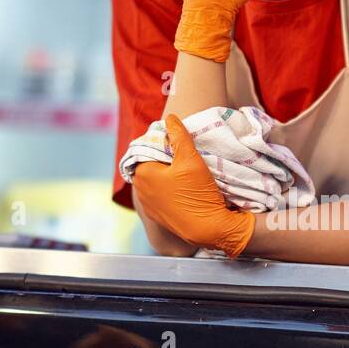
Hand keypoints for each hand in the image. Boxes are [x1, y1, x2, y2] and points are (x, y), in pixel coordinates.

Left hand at [131, 115, 254, 256]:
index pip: (149, 147)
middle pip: (152, 165)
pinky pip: (162, 197)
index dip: (165, 143)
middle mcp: (139, 190)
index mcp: (142, 173)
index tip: (181, 146)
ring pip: (157, 182)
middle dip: (166, 160)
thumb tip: (170, 118)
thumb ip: (178, 135)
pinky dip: (170, 192)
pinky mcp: (159, 217)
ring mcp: (148, 206)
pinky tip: (186, 192)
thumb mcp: (191, 158)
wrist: (209, 229)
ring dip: (168, 177)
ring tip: (188, 176)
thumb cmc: (198, 193)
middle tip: (186, 159)